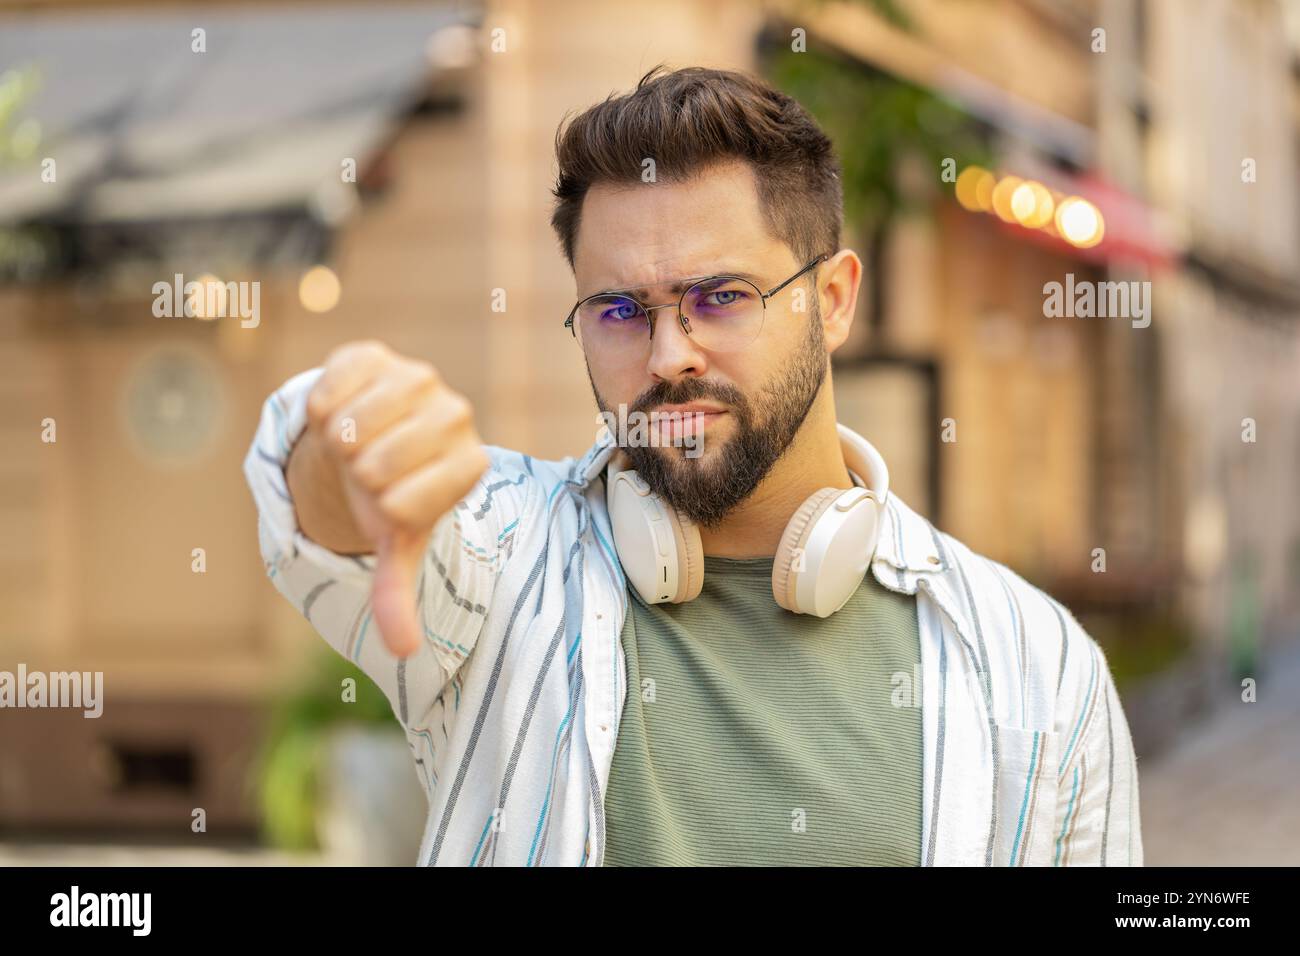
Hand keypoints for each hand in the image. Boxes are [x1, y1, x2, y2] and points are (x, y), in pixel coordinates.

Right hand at [303, 340, 489, 656]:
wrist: (368, 438)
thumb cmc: (390, 495)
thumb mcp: (396, 544)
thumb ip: (398, 593)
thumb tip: (404, 650)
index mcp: (472, 465)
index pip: (405, 507)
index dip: (384, 511)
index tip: (394, 500)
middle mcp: (456, 415)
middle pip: (375, 468)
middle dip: (358, 479)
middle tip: (370, 471)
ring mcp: (418, 377)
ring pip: (350, 429)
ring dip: (337, 446)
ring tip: (356, 445)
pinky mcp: (375, 355)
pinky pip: (327, 392)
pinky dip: (319, 413)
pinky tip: (340, 414)